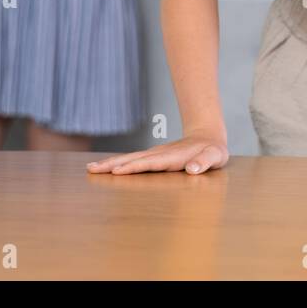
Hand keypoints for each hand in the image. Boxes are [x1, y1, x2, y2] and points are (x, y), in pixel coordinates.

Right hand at [85, 135, 229, 175]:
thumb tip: (192, 169)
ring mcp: (155, 154)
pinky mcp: (153, 157)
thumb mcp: (215, 156)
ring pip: (130, 159)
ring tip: (91, 169)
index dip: (135, 167)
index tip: (117, 171)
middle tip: (92, 170)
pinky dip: (117, 164)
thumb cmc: (213, 151)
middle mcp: (160, 154)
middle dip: (113, 164)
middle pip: (134, 159)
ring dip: (110, 164)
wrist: (208, 137)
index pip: (151, 163)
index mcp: (173, 157)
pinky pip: (133, 161)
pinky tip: (105, 168)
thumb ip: (205, 162)